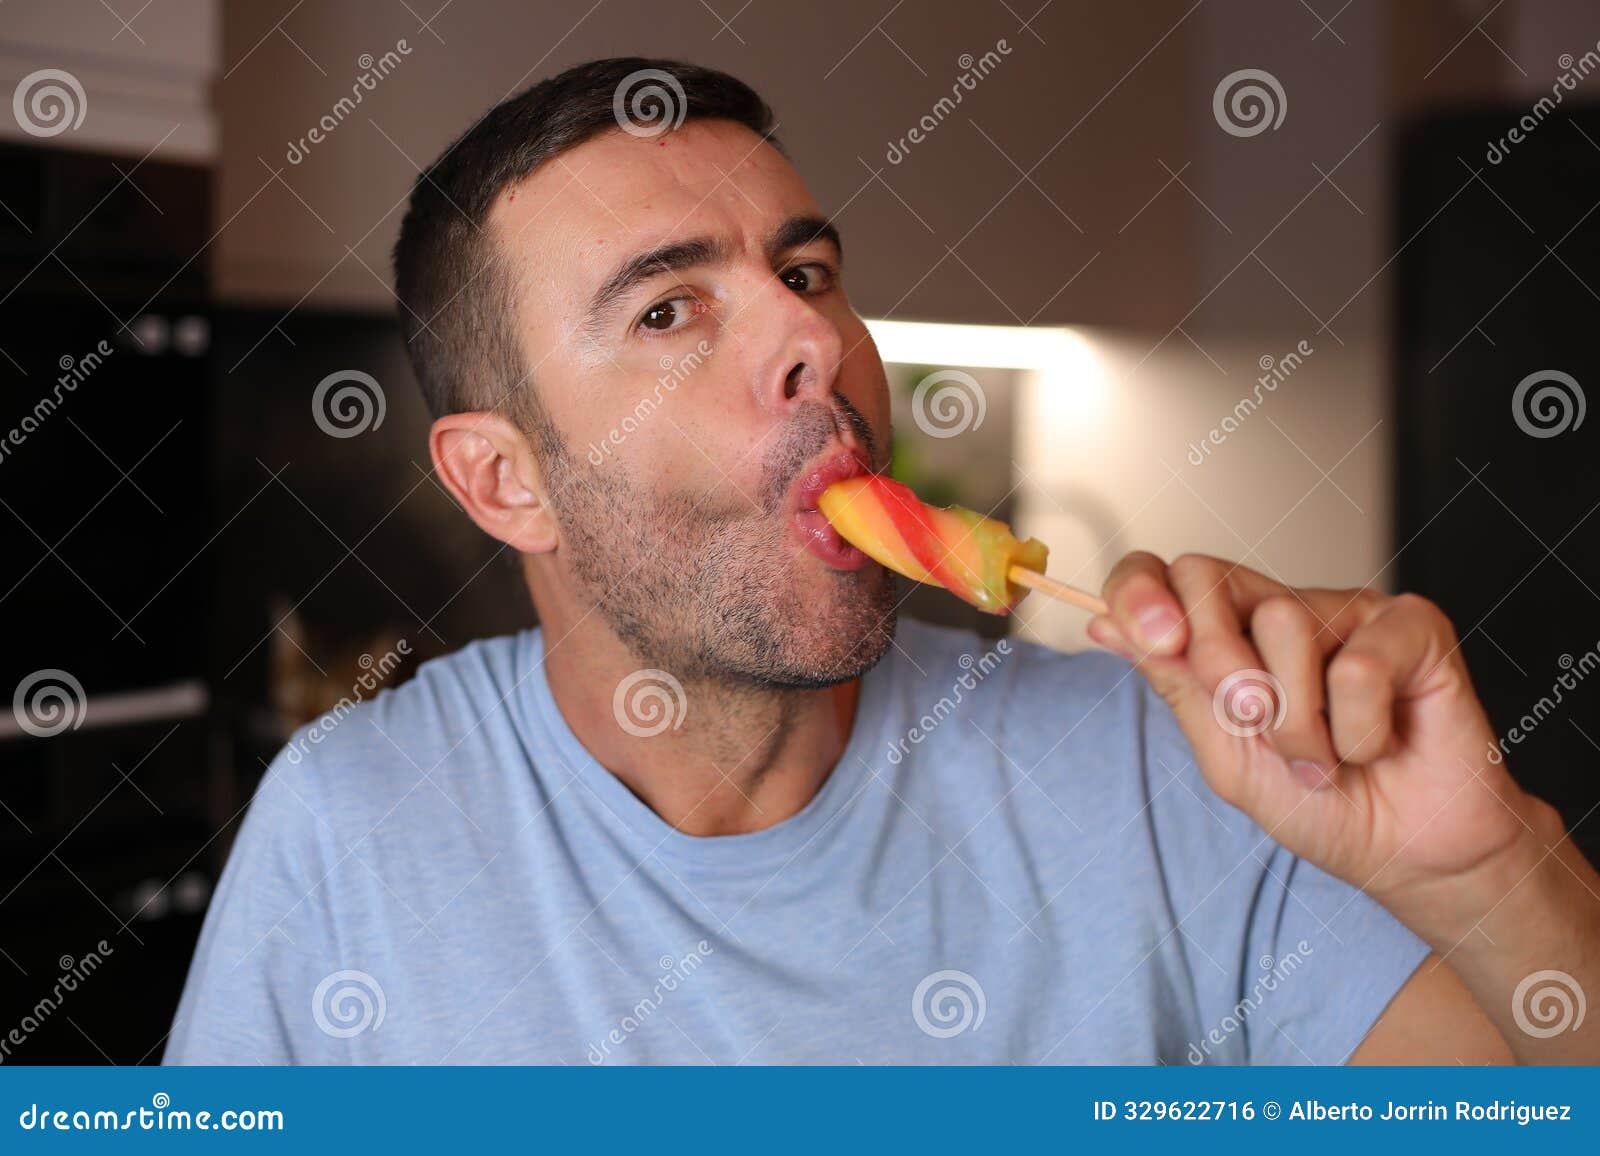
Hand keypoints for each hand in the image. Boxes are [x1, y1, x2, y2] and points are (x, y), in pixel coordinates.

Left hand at [1088, 552, 1556, 931]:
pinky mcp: (1411, 626)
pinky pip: (1358, 666)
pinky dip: (1359, 732)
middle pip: (1207, 578)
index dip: (1141, 591)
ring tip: (1327, 759)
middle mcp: (1284, 609)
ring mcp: (1347, 611)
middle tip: (1254, 723)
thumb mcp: (1226, 754)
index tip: (1154, 639)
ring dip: (1297, 723)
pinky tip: (1379, 746)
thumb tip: (1101, 622)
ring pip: (1283, 623)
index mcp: (1231, 634)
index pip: (1163, 575)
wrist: (1408, 855)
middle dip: (1217, 663)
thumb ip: (1175, 684)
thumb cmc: (1323, 808)